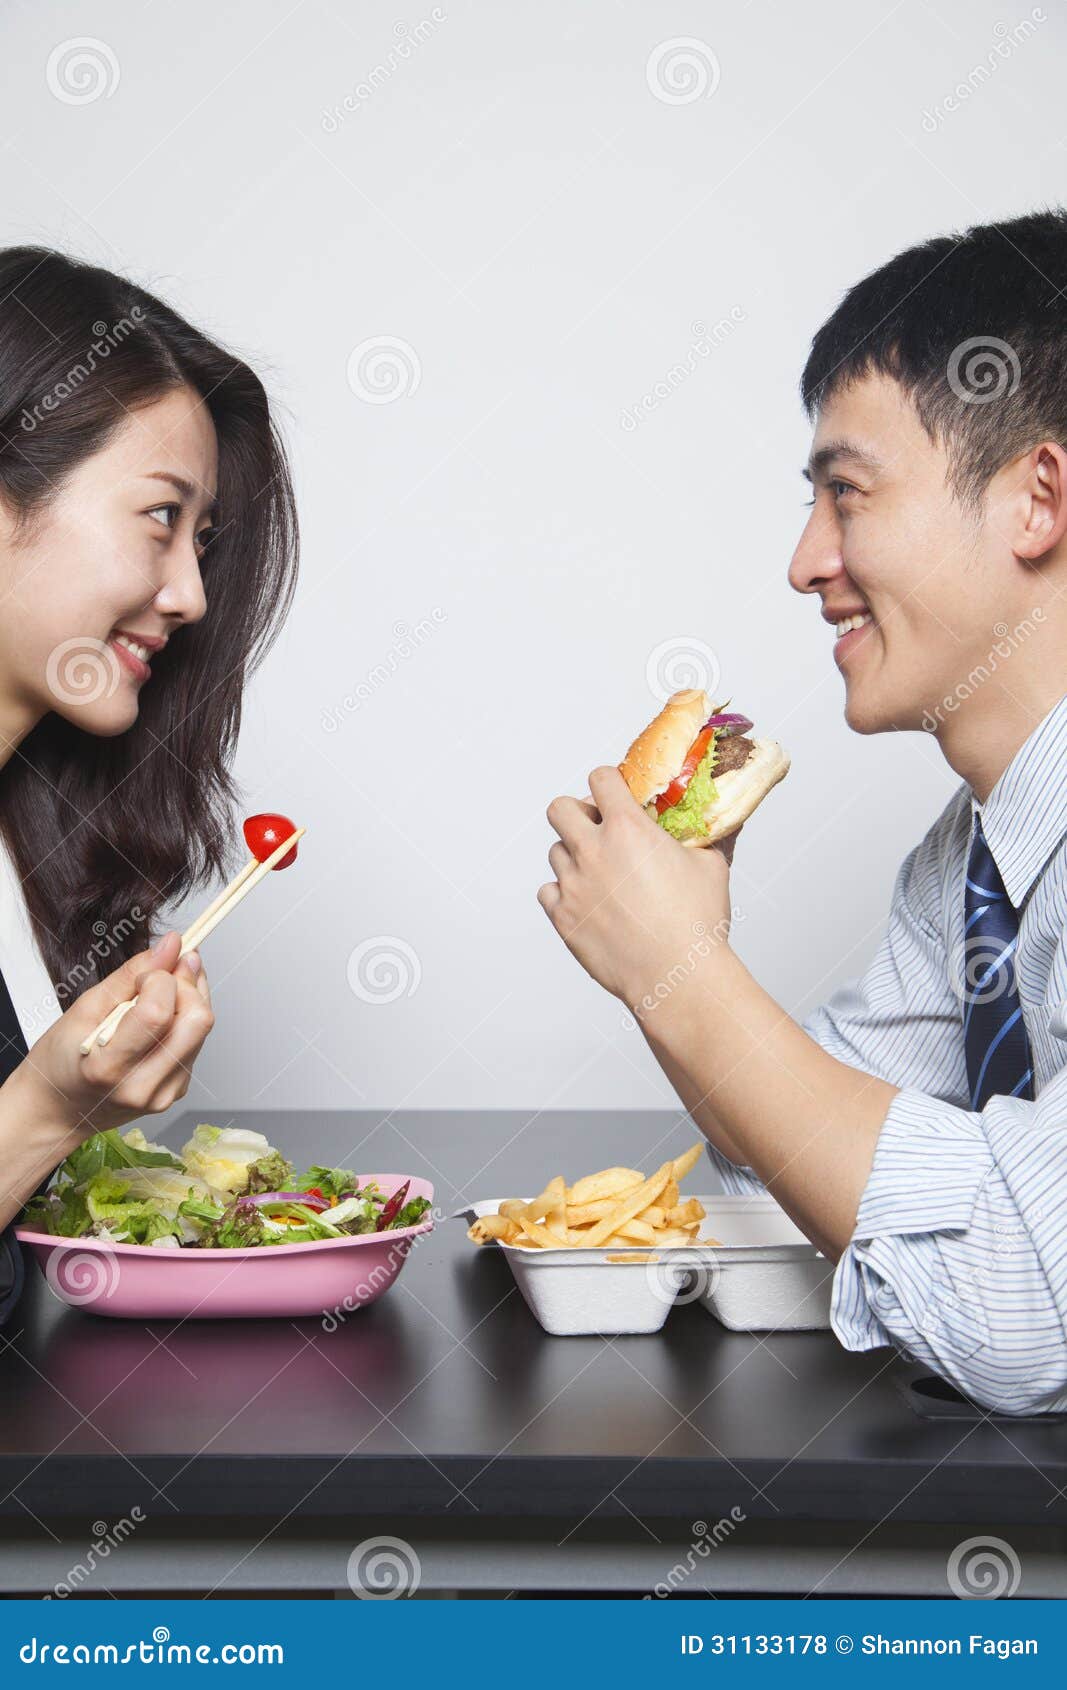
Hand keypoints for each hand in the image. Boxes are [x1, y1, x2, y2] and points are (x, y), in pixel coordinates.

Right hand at [20, 931, 214, 1143]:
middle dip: (186, 983)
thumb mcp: (82, 1010)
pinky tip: (160, 1019)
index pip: (158, 1012)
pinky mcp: (177, 1091)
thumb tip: (170, 946)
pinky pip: (196, 1042)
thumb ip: (130, 976)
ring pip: (203, 1028)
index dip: (160, 977)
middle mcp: (143, 1087)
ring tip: (159, 993)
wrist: (59, 1109)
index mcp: (109, 1068)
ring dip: (189, 998)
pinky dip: (184, 1020)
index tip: (145, 971)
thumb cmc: (60, 1061)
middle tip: (164, 972)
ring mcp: (164, 1093)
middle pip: (197, 1020)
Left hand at [538, 766, 738, 1009]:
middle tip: (598, 829)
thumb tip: (727, 819)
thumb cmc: (698, 923)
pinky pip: (547, 891)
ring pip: (555, 851)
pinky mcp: (563, 917)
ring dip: (573, 856)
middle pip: (559, 808)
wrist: (678, 977)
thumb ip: (711, 836)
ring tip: (600, 873)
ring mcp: (573, 885)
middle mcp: (593, 851)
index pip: (599, 778)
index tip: (617, 795)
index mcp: (628, 829)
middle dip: (577, 813)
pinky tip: (588, 901)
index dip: (608, 783)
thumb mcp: (712, 867)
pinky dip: (563, 893)